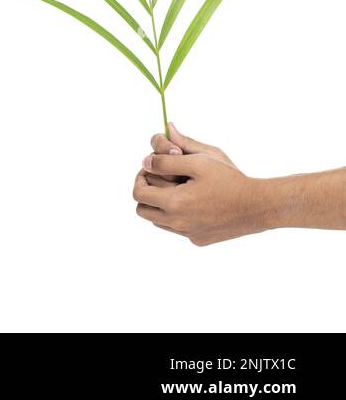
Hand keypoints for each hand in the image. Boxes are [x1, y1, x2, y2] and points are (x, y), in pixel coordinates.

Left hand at [133, 124, 269, 244]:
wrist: (260, 205)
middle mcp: (178, 223)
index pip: (138, 193)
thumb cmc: (231, 179)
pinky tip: (194, 202)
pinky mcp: (200, 240)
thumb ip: (167, 160)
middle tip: (160, 178)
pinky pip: (177, 229)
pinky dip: (178, 216)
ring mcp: (189, 234)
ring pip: (158, 221)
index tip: (151, 167)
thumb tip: (145, 161)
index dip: (140, 177)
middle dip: (146, 192)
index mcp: (175, 203)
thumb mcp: (199, 161)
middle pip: (143, 210)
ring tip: (177, 189)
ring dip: (160, 205)